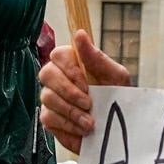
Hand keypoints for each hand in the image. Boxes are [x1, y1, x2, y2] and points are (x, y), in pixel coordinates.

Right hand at [39, 31, 131, 154]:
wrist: (117, 127)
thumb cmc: (116, 97)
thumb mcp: (114, 75)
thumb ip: (96, 56)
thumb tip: (79, 34)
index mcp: (72, 62)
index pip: (57, 54)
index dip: (70, 69)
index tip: (87, 84)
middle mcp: (57, 77)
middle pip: (46, 74)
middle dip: (69, 91)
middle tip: (89, 103)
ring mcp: (50, 97)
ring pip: (48, 97)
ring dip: (72, 111)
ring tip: (90, 122)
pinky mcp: (49, 118)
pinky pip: (49, 118)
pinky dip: (68, 125)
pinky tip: (82, 129)